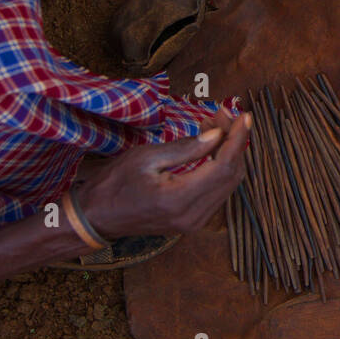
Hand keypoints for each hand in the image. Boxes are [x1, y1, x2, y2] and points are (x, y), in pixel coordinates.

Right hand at [76, 108, 250, 237]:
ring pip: (229, 184)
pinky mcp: (194, 222)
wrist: (95, 218)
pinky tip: (212, 146)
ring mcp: (195, 223)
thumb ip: (186, 148)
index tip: (244, 116)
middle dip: (234, 142)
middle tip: (224, 115)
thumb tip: (218, 135)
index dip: (237, 139)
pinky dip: (221, 167)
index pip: (223, 167)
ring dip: (229, 153)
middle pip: (232, 176)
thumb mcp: (146, 158)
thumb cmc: (114, 184)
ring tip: (216, 125)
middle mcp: (193, 216)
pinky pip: (219, 192)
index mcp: (179, 200)